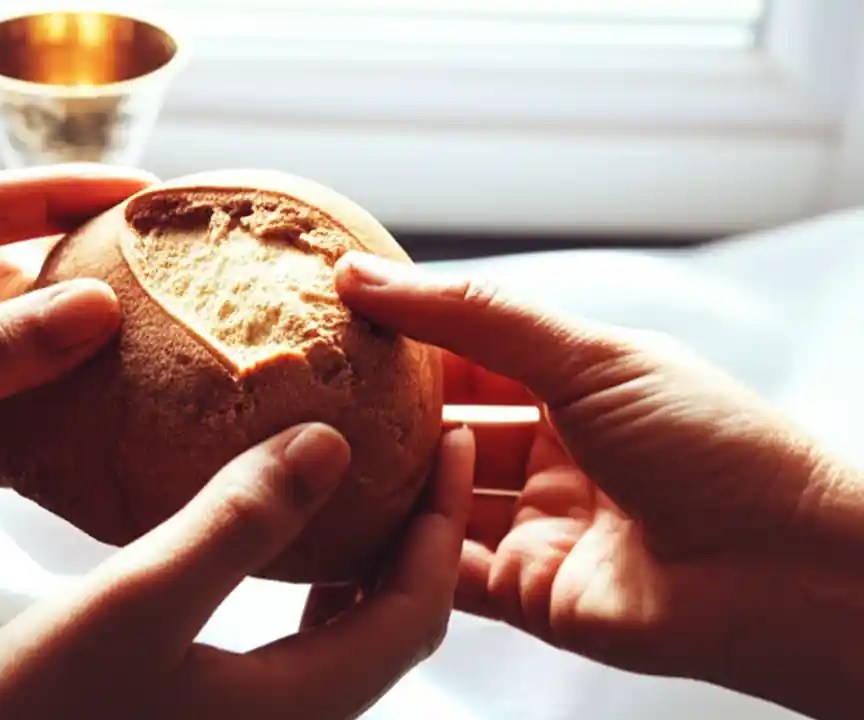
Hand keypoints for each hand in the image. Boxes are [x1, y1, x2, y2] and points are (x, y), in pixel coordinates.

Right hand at [0, 423, 474, 719]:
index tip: (454, 437)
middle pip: (394, 621)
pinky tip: (270, 540)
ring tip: (358, 480)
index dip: (446, 521)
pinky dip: (308, 581)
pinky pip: (297, 640)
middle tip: (416, 450)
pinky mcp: (214, 716)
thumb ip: (236, 525)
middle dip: (419, 533)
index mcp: (301, 704)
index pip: (419, 608)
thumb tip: (332, 445)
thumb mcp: (136, 604)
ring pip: (346, 632)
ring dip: (365, 556)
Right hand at [334, 251, 863, 719]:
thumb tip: (365, 274)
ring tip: (319, 457)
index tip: (333, 320)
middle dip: (388, 416)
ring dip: (390, 483)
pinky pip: (447, 570)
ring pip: (440, 500)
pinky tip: (352, 529)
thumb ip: (473, 314)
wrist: (783, 572)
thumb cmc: (712, 446)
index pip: (469, 353)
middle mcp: (556, 453)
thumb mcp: (589, 355)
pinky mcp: (528, 592)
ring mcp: (541, 524)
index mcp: (578, 385)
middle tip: (310, 395)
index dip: (406, 337)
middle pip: (448, 428)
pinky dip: (404, 551)